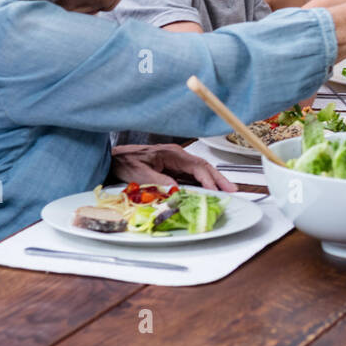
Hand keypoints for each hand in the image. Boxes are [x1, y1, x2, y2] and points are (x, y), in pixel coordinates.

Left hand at [110, 144, 234, 191]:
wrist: (112, 159)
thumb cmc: (124, 162)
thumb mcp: (141, 173)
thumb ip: (161, 181)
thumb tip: (177, 190)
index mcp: (172, 153)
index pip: (197, 167)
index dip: (209, 179)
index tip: (216, 191)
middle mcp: (177, 156)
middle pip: (203, 168)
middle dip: (219, 179)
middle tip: (233, 190)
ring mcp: (175, 162)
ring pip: (199, 172)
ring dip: (212, 181)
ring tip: (225, 191)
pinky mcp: (172, 169)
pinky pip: (191, 177)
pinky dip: (201, 183)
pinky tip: (208, 191)